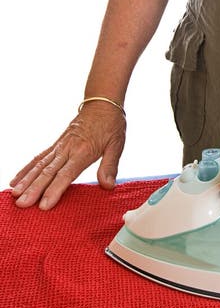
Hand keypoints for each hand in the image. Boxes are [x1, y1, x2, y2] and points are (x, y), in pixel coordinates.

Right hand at [10, 103, 125, 209]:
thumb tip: (108, 186)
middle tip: (22, 204)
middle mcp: (68, 148)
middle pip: (48, 171)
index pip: (66, 173)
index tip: (44, 205)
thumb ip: (110, 165)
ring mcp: (60, 146)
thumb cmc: (111, 124)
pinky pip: (39, 157)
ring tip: (15, 194)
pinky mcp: (56, 144)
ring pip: (40, 165)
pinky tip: (15, 180)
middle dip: (34, 189)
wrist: (102, 102)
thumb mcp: (117, 144)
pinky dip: (26, 169)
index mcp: (83, 151)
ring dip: (27, 180)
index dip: (54, 190)